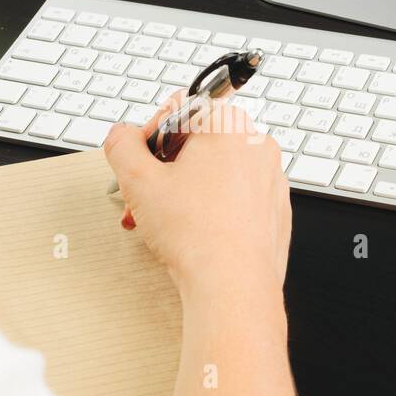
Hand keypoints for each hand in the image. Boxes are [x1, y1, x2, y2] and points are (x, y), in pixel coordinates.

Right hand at [103, 97, 291, 295]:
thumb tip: (121, 136)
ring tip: (160, 221)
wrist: (233, 287)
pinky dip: (210, 208)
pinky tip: (190, 233)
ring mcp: (270, 179)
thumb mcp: (139, 181)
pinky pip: (235, 197)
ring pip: (215, 172)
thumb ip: (121, 146)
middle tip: (143, 196)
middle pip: (198, 143)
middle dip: (163, 169)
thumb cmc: (197, 236)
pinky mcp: (274, 210)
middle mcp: (256, 146)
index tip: (140, 161)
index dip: (151, 135)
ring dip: (181, 191)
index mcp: (229, 126)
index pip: (180, 108)